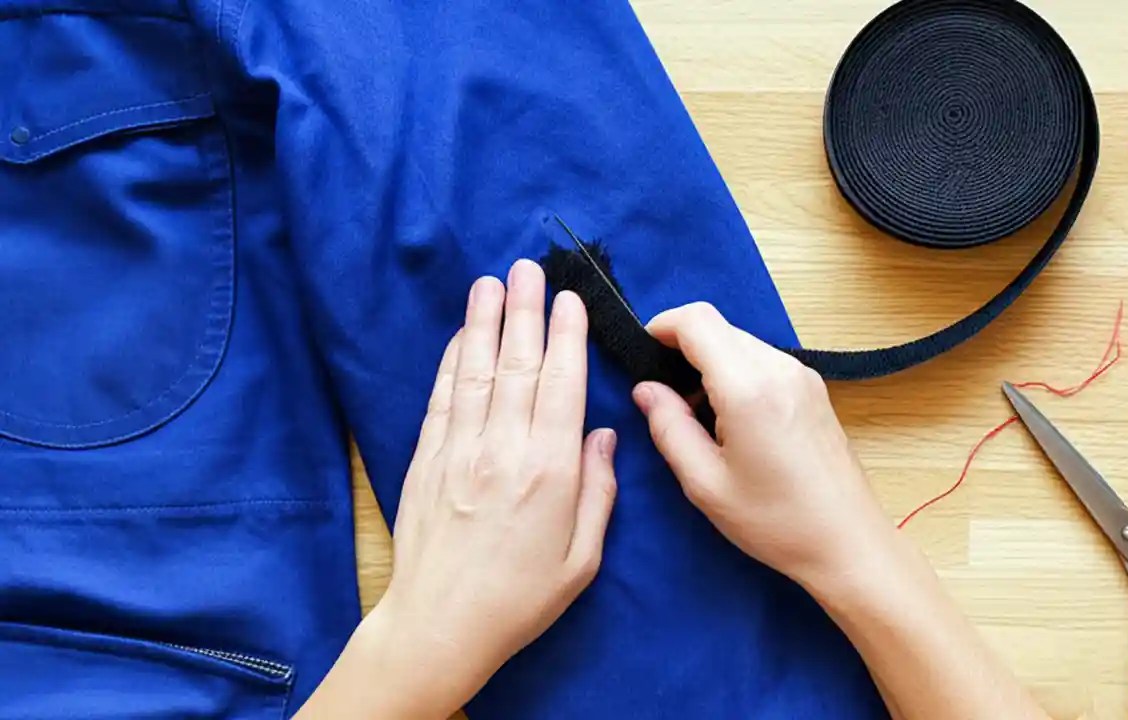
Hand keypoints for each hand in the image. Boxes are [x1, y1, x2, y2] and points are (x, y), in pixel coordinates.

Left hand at [353, 261, 616, 717]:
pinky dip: (450, 363)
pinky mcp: (427, 461)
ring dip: (483, 323)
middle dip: (525, 311)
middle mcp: (504, 449)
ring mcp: (460, 451)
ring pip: (474, 371)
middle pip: (517, 364)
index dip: (567, 336)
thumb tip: (604, 435)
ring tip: (490, 283)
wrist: (441, 625)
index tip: (569, 299)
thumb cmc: (520, 598)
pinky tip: (457, 337)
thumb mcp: (582, 558)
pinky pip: (441, 399)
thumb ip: (598, 492)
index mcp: (550, 471)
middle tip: (527, 267)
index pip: (561, 384)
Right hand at [632, 303, 895, 596]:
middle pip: (718, 328)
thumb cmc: (776, 521)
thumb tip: (646, 389)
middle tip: (669, 402)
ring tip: (701, 419)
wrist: (848, 542)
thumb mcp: (705, 483)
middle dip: (684, 351)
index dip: (662, 327)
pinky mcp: (814, 388)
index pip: (697, 320)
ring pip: (740, 343)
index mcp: (749, 388)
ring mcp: (802, 375)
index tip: (643, 357)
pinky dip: (737, 376)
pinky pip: (763, 362)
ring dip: (711, 366)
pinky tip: (734, 422)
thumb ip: (668, 427)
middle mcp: (780, 368)